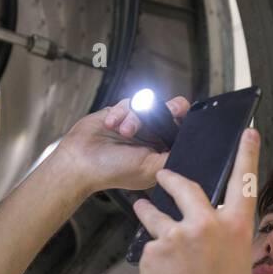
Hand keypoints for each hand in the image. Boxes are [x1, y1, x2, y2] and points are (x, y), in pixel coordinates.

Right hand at [54, 95, 191, 196]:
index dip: (183, 122)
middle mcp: (150, 138)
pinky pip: (129, 102)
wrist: (80, 162)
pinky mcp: (120, 113)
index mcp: (160, 153)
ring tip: (124, 131)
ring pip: (147, 106)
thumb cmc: (110, 171)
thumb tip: (192, 149)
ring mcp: (135, 125)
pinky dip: (121, 112)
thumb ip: (173, 157)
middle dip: (166, 110)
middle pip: (168, 112)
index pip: (181, 131)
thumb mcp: (150, 168)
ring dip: (135, 117)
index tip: (180, 116)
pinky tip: (112, 124)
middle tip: (166, 110)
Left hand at [132, 127, 260, 273]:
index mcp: (235, 229)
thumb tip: (211, 228)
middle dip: (171, 178)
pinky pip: (150, 249)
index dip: (247, 154)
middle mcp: (207, 225)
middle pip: (185, 187)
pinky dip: (152, 259)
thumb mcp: (236, 265)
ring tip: (142, 208)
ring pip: (156, 218)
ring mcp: (177, 236)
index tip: (247, 132)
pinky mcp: (153, 251)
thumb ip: (224, 239)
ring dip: (148, 212)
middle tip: (163, 174)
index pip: (244, 182)